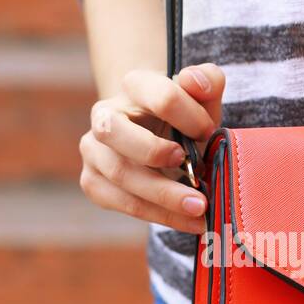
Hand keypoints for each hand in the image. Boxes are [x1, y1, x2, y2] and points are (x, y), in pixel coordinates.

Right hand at [78, 64, 224, 233]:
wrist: (161, 141)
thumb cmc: (185, 119)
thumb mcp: (203, 99)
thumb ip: (208, 81)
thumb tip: (195, 82)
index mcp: (133, 86)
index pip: (159, 96)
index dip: (190, 117)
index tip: (210, 133)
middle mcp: (104, 115)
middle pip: (114, 132)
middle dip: (155, 154)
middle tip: (197, 174)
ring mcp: (93, 150)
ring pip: (120, 174)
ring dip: (163, 197)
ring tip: (200, 210)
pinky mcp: (93, 182)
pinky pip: (121, 202)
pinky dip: (158, 215)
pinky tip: (187, 221)